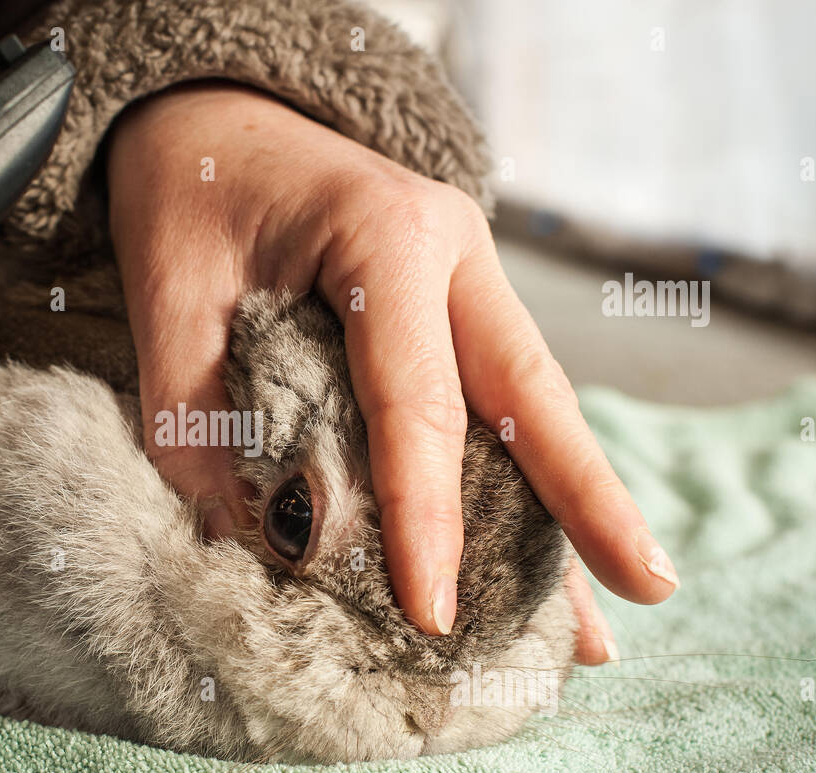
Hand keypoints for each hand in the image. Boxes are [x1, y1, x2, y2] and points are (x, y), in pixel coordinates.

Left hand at [106, 82, 679, 663]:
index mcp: (386, 236)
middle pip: (533, 394)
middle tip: (648, 589)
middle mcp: (451, 252)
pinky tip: (545, 543)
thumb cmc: (191, 195)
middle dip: (589, 500)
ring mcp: (465, 276)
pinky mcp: (453, 306)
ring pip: (533, 401)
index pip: (417, 401)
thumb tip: (245, 551)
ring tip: (612, 606)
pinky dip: (523, 473)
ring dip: (572, 502)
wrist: (208, 117)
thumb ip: (198, 424)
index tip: (430, 612)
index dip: (425, 516)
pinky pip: (496, 397)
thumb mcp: (167, 301)